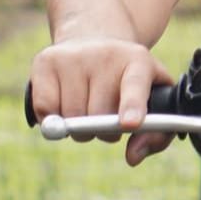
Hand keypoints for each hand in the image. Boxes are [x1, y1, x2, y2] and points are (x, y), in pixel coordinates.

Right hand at [29, 34, 172, 164]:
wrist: (94, 41)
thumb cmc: (128, 85)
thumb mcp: (154, 103)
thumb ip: (156, 136)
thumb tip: (132, 157)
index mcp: (139, 61)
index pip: (135, 85)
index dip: (132, 106)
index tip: (131, 124)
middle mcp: (106, 53)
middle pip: (97, 115)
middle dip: (102, 130)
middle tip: (107, 118)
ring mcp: (73, 55)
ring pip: (70, 117)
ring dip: (78, 127)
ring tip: (87, 107)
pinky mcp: (45, 61)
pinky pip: (44, 109)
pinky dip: (52, 119)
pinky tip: (63, 103)